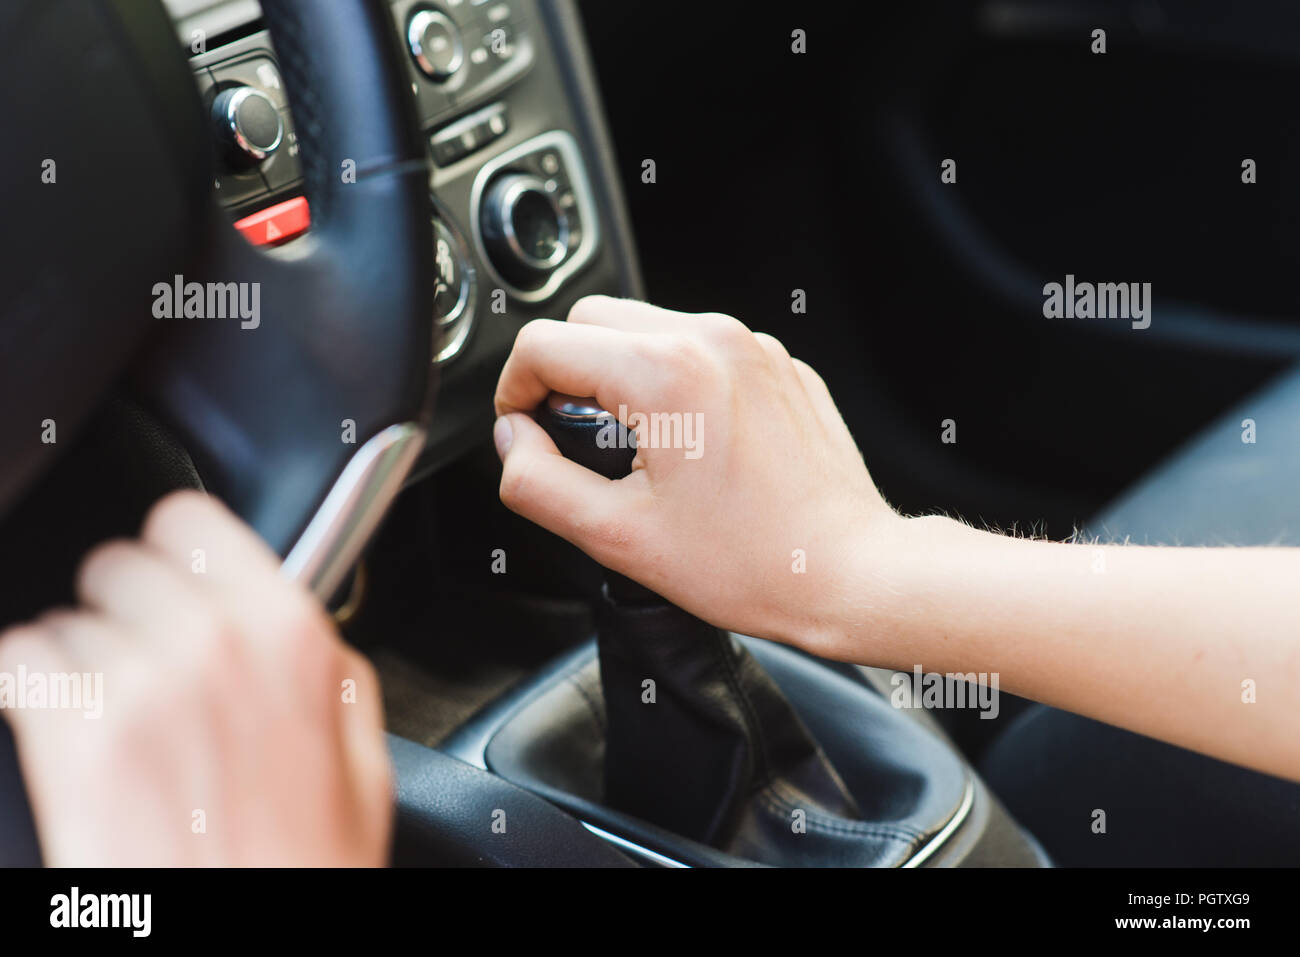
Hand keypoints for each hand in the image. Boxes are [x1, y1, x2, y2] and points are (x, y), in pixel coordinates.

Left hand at [0, 491, 391, 865]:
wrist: (248, 942)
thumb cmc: (302, 866)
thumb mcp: (363, 760)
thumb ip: (332, 674)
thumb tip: (302, 633)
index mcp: (288, 636)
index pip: (192, 522)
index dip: (179, 552)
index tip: (174, 577)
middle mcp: (210, 643)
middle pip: (121, 565)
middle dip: (128, 611)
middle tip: (145, 666)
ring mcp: (138, 686)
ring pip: (68, 620)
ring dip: (83, 662)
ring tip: (113, 724)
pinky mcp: (72, 738)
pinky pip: (20, 662)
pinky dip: (30, 689)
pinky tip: (65, 732)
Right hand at [493, 296, 901, 652]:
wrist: (847, 570)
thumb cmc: (751, 562)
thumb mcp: (617, 536)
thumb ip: (538, 483)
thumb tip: (512, 443)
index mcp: (664, 373)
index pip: (544, 344)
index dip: (514, 391)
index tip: (526, 433)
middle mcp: (710, 339)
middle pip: (591, 318)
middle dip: (565, 372)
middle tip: (575, 440)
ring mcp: (752, 345)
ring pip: (646, 325)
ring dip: (620, 372)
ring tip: (635, 447)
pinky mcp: (778, 363)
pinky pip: (700, 347)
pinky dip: (675, 380)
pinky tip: (690, 444)